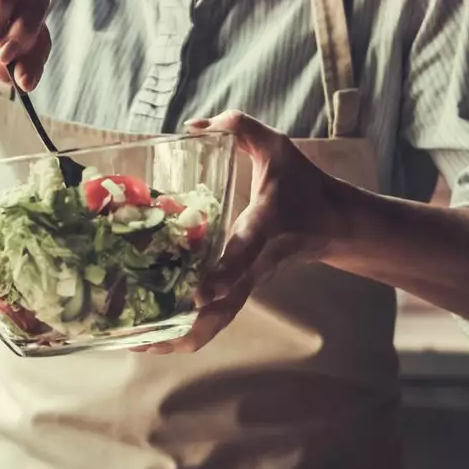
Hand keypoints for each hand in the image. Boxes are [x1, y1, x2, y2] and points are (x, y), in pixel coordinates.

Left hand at [136, 110, 351, 353]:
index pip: (245, 252)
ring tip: (135, 344)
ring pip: (218, 322)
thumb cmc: (302, 184)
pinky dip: (185, 332)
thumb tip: (195, 125)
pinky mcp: (243, 291)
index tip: (200, 294)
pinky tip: (151, 336)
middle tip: (143, 336)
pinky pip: (215, 320)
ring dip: (180, 338)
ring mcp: (250, 282)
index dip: (224, 273)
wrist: (333, 222)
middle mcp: (256, 263)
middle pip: (225, 308)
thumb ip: (241, 128)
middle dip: (188, 327)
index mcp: (265, 226)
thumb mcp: (277, 147)